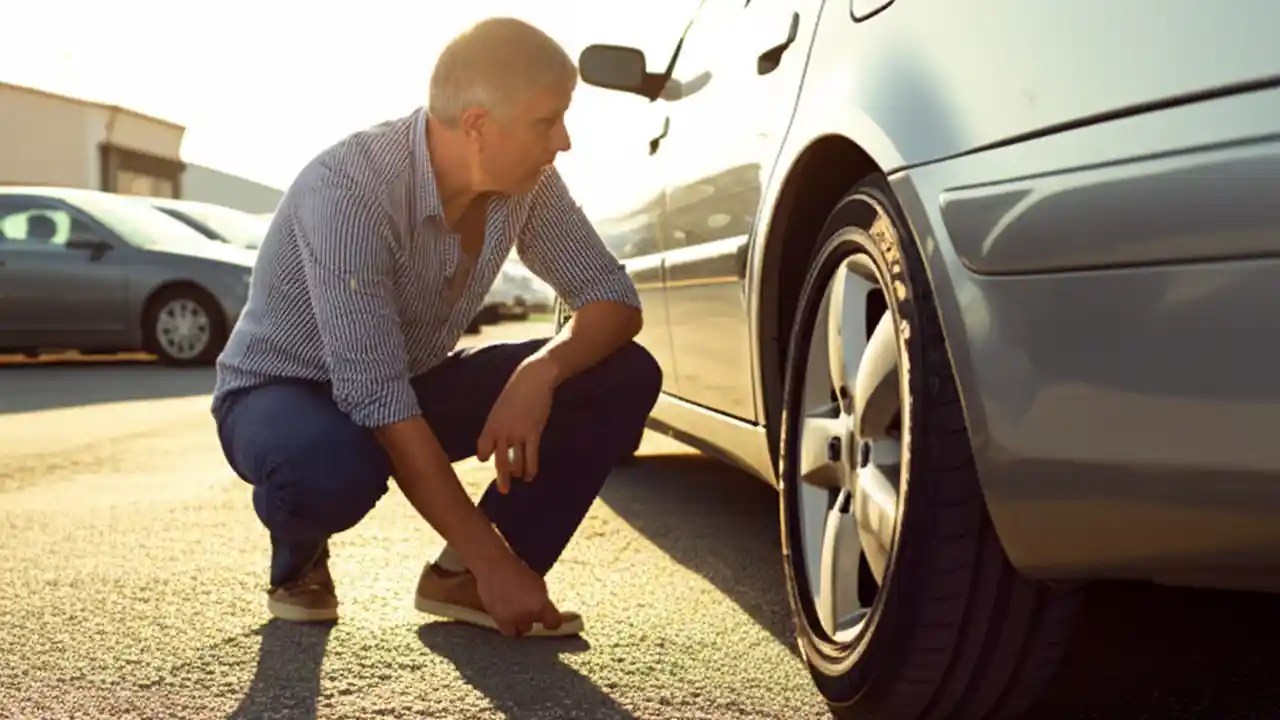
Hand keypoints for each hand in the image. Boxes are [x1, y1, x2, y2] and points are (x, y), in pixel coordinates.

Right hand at [474, 554, 562, 636]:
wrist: (495, 567)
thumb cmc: (518, 571)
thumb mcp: (538, 584)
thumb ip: (543, 601)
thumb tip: (546, 612)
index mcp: (541, 604)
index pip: (554, 623)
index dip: (553, 622)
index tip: (549, 621)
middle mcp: (528, 614)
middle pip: (535, 625)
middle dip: (533, 619)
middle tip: (529, 612)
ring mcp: (513, 618)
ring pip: (522, 630)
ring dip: (521, 624)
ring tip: (517, 614)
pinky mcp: (499, 620)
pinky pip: (508, 631)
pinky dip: (510, 627)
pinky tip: (509, 618)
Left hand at [477, 358, 556, 492]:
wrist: (533, 379)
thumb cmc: (516, 393)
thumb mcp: (500, 408)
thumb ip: (498, 426)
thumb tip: (498, 443)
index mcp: (491, 425)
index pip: (483, 449)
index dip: (484, 457)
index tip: (487, 461)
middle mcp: (502, 432)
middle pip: (500, 461)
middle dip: (501, 478)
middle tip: (503, 491)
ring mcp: (517, 434)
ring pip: (517, 462)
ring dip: (518, 473)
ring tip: (520, 478)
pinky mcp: (533, 433)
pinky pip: (531, 457)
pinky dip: (531, 469)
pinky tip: (530, 476)